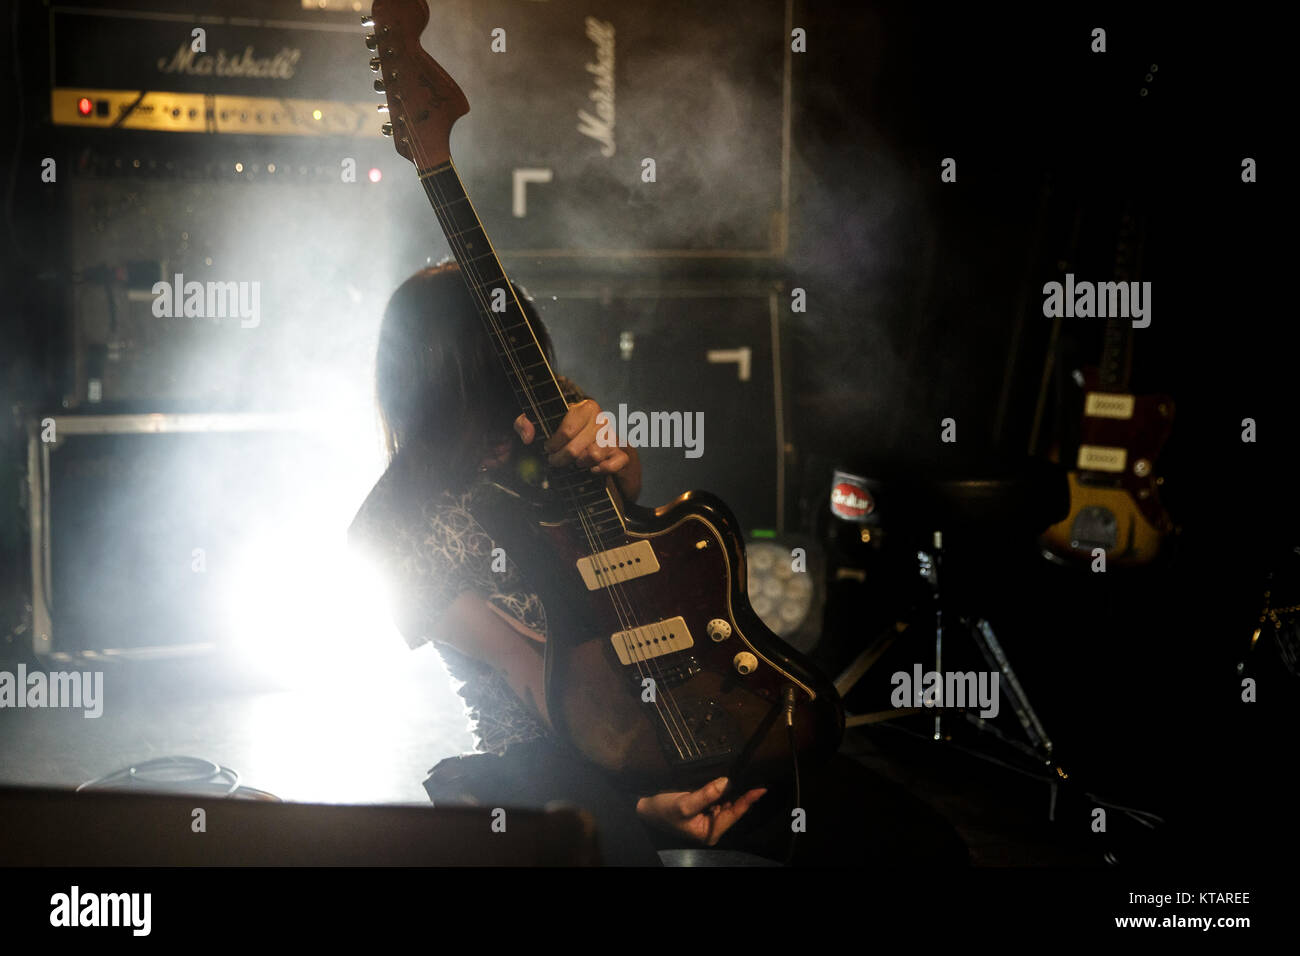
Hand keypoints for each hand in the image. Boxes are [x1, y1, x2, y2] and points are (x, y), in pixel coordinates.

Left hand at [514, 400, 641, 500]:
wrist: (597, 439)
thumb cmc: (567, 429)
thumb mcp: (543, 421)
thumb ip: (526, 422)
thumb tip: (527, 436)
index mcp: (586, 407)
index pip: (567, 430)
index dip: (553, 444)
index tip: (547, 448)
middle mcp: (602, 420)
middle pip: (576, 447)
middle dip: (561, 458)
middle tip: (554, 461)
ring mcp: (613, 437)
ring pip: (594, 455)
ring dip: (580, 463)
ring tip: (574, 462)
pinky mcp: (622, 453)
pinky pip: (613, 464)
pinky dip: (601, 470)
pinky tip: (592, 470)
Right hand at [635, 777, 766, 845]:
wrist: (645, 810)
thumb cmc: (663, 811)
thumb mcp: (684, 803)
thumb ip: (707, 794)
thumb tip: (727, 782)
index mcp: (709, 832)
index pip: (734, 814)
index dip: (748, 800)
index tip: (761, 789)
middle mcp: (712, 828)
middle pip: (733, 809)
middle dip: (741, 794)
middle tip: (752, 777)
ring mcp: (708, 819)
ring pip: (727, 803)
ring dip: (732, 791)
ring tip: (742, 777)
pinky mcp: (704, 810)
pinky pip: (719, 799)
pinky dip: (723, 791)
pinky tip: (726, 782)